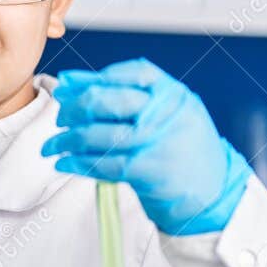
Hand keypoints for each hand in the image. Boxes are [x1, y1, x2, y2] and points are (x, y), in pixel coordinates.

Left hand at [41, 59, 251, 235]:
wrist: (215, 192)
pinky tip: (63, 163)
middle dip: (72, 109)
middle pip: (104, 101)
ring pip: (97, 134)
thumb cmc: (184, 148)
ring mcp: (155, 140)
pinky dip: (77, 163)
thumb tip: (73, 82)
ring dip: (65, 140)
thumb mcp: (170, 111)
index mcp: (171, 92)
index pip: (124, 74)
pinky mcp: (147, 170)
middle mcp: (164, 112)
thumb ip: (129, 94)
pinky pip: (102, 164)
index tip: (66, 87)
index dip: (88, 79)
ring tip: (51, 145)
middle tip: (59, 118)